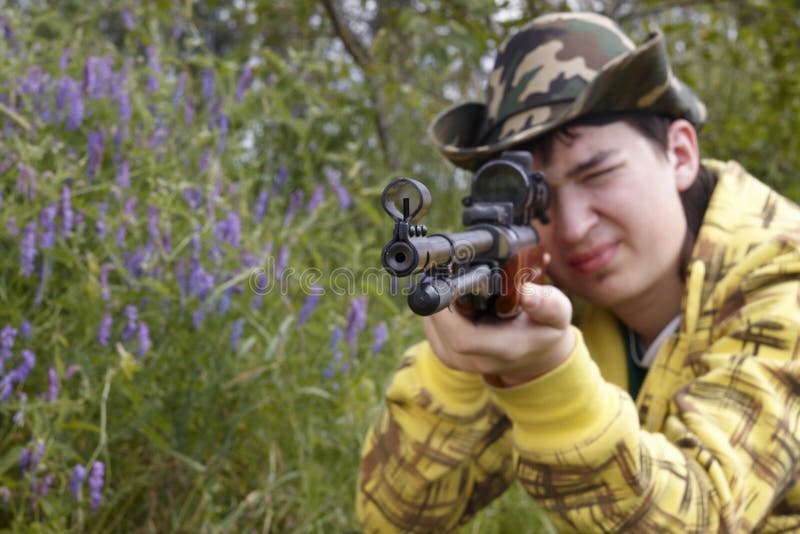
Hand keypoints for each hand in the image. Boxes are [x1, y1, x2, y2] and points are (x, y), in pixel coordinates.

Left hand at [423, 282, 574, 386]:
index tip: (446, 279)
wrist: (537, 359)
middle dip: (436, 296)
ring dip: (434, 301)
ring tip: (446, 280)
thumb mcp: (558, 315)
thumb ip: (547, 304)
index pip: (460, 336)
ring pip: (430, 327)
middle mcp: (474, 360)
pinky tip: (447, 296)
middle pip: (438, 327)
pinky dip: (435, 310)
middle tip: (445, 271)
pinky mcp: (448, 355)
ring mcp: (457, 361)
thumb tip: (527, 292)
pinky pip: (431, 330)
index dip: (445, 308)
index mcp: (500, 350)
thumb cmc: (545, 333)